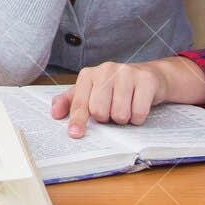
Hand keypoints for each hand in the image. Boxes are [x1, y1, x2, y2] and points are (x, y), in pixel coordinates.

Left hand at [51, 60, 182, 136]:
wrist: (150, 76)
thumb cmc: (116, 88)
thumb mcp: (91, 92)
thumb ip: (71, 102)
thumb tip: (54, 114)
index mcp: (88, 75)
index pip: (80, 103)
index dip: (77, 120)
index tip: (75, 133)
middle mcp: (105, 70)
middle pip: (99, 111)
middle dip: (107, 118)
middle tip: (112, 110)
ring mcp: (126, 73)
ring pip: (119, 114)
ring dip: (123, 119)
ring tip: (126, 107)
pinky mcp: (146, 80)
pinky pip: (138, 113)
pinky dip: (138, 118)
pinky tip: (138, 106)